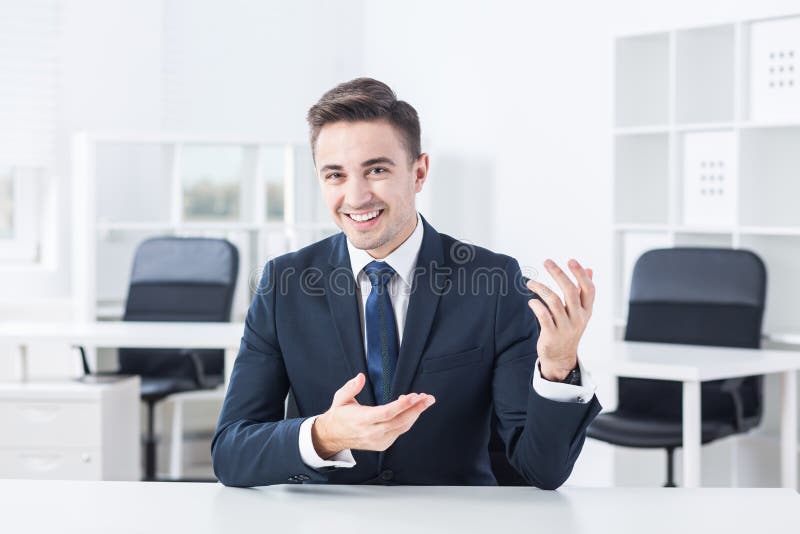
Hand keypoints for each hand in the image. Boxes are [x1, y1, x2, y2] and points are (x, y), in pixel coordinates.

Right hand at [311, 373, 435, 458]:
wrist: (333, 436)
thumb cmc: (339, 416)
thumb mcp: (341, 398)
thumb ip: (351, 387)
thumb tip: (361, 377)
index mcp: (361, 420)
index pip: (386, 413)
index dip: (402, 405)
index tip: (414, 397)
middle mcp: (371, 432)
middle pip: (399, 421)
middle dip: (416, 409)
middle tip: (428, 398)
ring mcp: (378, 440)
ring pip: (402, 427)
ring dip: (415, 414)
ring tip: (424, 401)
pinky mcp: (382, 444)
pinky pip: (399, 431)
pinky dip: (408, 420)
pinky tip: (412, 410)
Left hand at [525, 259, 594, 380]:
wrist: (561, 358)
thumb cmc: (569, 329)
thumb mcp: (580, 312)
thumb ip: (584, 291)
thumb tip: (590, 269)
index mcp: (586, 311)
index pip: (589, 289)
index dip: (581, 274)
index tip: (571, 260)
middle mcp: (578, 318)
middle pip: (570, 291)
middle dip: (558, 274)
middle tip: (547, 262)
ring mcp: (565, 327)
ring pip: (554, 301)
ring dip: (541, 288)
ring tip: (530, 283)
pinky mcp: (552, 335)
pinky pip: (544, 316)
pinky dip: (536, 306)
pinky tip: (531, 300)